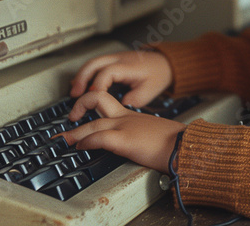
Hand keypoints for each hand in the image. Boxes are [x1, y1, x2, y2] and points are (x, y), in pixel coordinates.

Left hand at [57, 91, 184, 173]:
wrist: (186, 145)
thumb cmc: (176, 143)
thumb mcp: (155, 134)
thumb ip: (143, 136)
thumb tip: (140, 145)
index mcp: (133, 115)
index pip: (108, 104)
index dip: (93, 106)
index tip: (84, 116)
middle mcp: (127, 117)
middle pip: (97, 101)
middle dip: (79, 107)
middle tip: (68, 121)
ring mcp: (125, 127)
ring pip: (93, 122)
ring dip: (75, 133)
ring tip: (64, 140)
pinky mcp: (125, 140)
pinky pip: (99, 137)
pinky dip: (87, 141)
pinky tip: (81, 147)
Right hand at [69, 50, 172, 106]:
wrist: (166, 63)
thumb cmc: (158, 76)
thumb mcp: (149, 92)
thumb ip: (133, 101)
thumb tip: (117, 109)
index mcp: (128, 66)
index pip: (107, 73)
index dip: (98, 85)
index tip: (92, 98)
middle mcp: (119, 58)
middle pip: (94, 64)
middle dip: (82, 79)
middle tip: (74, 95)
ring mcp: (115, 57)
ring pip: (92, 63)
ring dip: (81, 77)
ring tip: (74, 93)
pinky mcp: (113, 61)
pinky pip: (96, 65)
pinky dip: (86, 75)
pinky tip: (81, 86)